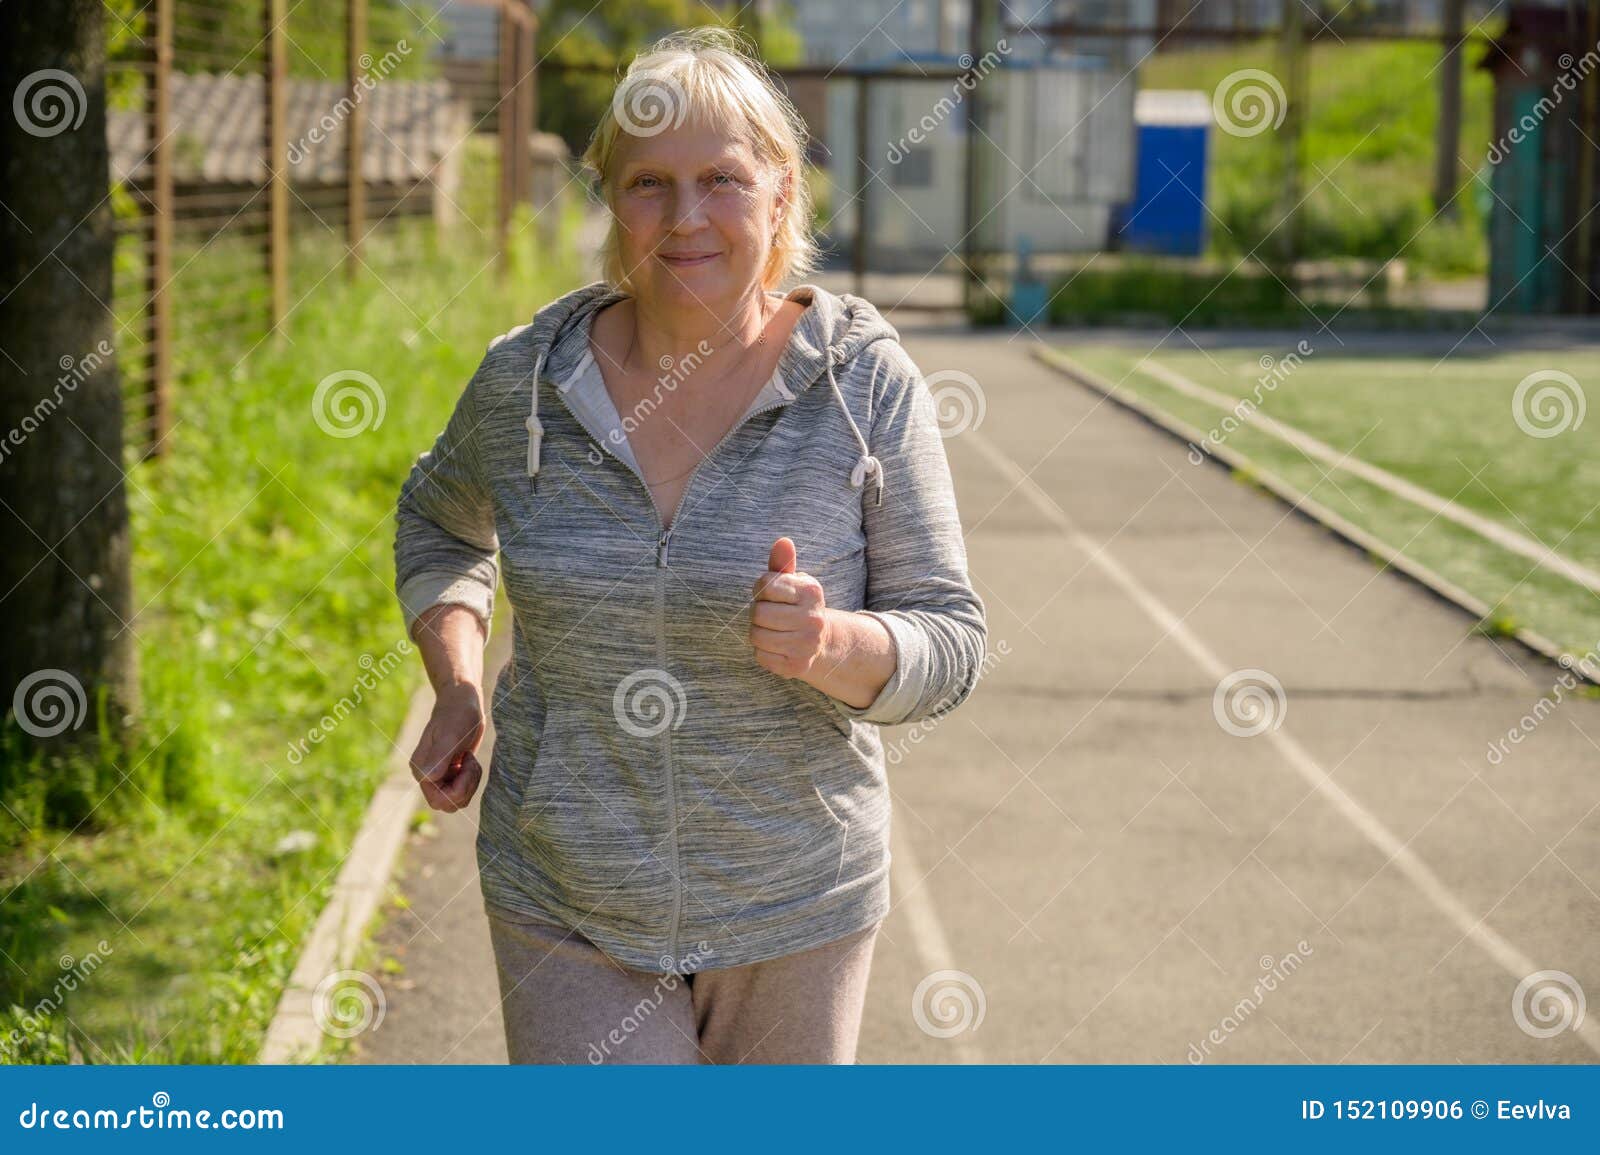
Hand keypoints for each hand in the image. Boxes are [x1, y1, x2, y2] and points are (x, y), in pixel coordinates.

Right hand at [409, 682, 484, 811]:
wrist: (462, 702)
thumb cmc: (457, 715)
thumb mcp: (452, 735)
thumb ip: (440, 757)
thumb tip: (429, 778)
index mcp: (421, 769)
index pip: (440, 800)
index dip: (459, 789)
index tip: (465, 763)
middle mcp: (426, 775)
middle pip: (448, 804)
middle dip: (466, 788)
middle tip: (470, 763)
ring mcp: (437, 774)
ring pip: (457, 799)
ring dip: (470, 783)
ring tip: (470, 759)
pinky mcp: (449, 772)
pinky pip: (462, 789)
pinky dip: (471, 778)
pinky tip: (469, 759)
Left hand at [749, 536, 830, 678]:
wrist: (820, 642)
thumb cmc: (797, 605)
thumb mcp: (792, 582)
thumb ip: (783, 563)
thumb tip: (783, 541)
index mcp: (811, 592)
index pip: (765, 585)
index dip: (761, 590)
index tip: (771, 595)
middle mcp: (813, 618)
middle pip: (758, 613)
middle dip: (758, 613)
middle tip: (771, 615)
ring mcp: (806, 644)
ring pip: (756, 636)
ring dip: (758, 633)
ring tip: (772, 630)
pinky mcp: (797, 666)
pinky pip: (761, 657)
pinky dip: (763, 652)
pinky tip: (777, 646)